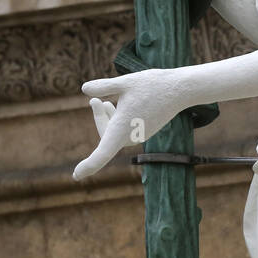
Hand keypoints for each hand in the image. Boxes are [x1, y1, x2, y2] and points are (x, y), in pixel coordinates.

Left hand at [73, 68, 189, 179]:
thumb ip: (103, 86)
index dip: (88, 166)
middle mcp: (131, 137)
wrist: (181, 89)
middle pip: (105, 134)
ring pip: (115, 131)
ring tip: (104, 101)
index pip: (101, 154)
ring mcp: (139, 136)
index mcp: (122, 128)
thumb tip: (84, 89)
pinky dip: (119, 119)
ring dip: (108, 118)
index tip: (76, 175)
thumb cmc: (153, 84)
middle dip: (98, 117)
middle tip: (94, 100)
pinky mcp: (146, 132)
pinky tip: (122, 105)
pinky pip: (126, 129)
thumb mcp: (124, 82)